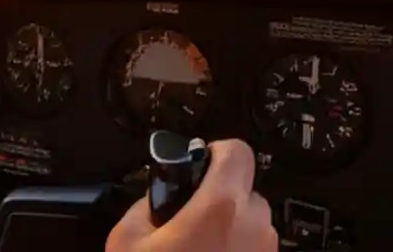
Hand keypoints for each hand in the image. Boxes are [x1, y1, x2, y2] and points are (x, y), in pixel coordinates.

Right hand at [106, 139, 276, 251]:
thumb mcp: (126, 242)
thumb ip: (143, 206)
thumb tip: (155, 200)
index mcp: (221, 208)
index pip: (236, 151)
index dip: (215, 151)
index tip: (199, 164)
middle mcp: (254, 226)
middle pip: (242, 189)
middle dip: (216, 198)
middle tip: (186, 220)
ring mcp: (266, 250)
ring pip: (249, 222)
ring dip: (227, 227)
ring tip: (195, 249)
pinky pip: (252, 247)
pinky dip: (234, 249)